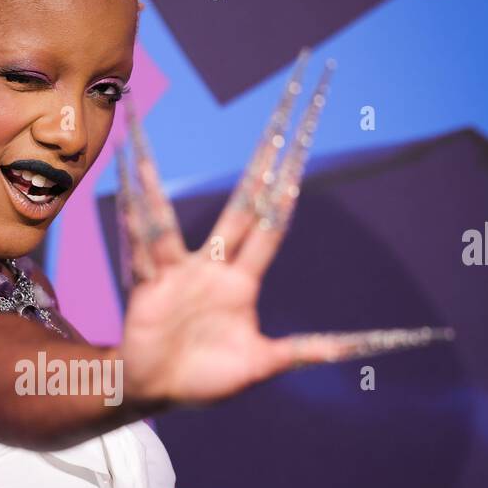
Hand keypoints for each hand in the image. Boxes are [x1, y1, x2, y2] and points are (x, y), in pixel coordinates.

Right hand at [115, 53, 453, 409]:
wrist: (154, 393)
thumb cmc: (206, 380)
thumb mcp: (265, 365)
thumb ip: (311, 350)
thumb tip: (368, 347)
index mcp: (241, 278)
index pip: (273, 216)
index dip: (289, 176)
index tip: (301, 136)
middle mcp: (211, 263)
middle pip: (244, 195)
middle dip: (268, 148)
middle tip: (285, 95)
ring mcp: (176, 270)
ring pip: (164, 211)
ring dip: (153, 173)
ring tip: (143, 130)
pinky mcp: (147, 287)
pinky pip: (136, 245)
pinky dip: (128, 212)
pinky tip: (119, 173)